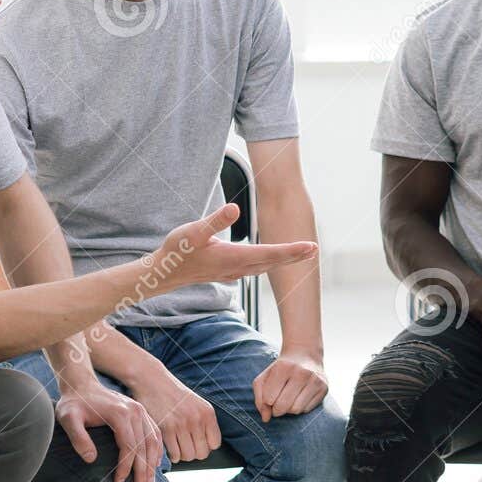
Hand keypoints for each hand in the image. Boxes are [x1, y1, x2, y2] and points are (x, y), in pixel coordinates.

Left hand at [56, 378, 162, 481]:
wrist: (81, 384)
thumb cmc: (74, 403)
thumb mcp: (68, 419)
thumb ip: (79, 438)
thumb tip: (91, 459)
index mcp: (121, 414)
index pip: (129, 446)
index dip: (125, 467)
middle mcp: (135, 412)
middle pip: (144, 446)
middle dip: (143, 470)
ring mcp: (140, 411)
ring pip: (153, 440)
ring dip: (152, 463)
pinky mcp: (141, 412)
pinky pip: (154, 433)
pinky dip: (156, 449)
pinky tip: (154, 462)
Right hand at [127, 362, 220, 463]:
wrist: (153, 381)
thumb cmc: (174, 395)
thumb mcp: (197, 404)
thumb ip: (204, 422)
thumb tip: (208, 445)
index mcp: (207, 413)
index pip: (215, 444)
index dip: (206, 446)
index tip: (197, 443)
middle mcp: (197, 419)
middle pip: (202, 453)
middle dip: (194, 453)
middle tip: (186, 447)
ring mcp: (182, 424)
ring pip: (188, 456)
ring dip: (182, 455)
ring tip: (177, 447)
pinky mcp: (166, 429)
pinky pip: (174, 454)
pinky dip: (172, 455)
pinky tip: (169, 447)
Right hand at [151, 205, 316, 290]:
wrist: (165, 273)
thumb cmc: (177, 251)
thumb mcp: (193, 231)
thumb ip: (215, 220)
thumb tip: (234, 208)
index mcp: (234, 257)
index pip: (270, 253)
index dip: (291, 250)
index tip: (310, 246)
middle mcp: (238, 267)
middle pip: (273, 261)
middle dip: (295, 256)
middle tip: (315, 249)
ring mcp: (234, 272)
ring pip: (266, 266)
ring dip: (285, 260)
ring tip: (303, 253)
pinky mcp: (230, 271)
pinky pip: (258, 268)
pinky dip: (271, 262)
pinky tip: (275, 259)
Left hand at [253, 351, 328, 421]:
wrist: (304, 354)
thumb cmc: (280, 369)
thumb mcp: (264, 378)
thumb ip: (259, 398)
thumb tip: (266, 419)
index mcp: (284, 367)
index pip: (269, 399)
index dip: (267, 403)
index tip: (269, 398)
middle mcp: (302, 372)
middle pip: (283, 406)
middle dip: (276, 410)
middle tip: (277, 404)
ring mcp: (315, 380)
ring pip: (296, 410)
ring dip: (289, 410)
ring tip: (288, 400)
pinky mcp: (324, 387)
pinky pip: (307, 409)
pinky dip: (300, 407)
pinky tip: (299, 397)